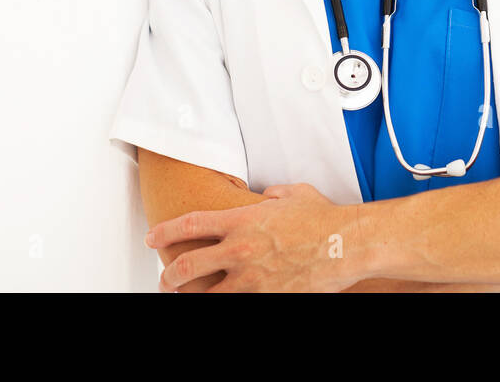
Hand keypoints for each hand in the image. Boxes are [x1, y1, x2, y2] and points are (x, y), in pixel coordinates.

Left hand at [147, 182, 354, 291]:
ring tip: (184, 298)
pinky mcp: (266, 298)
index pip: (190, 225)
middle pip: (187, 265)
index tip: (152, 237)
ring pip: (204, 295)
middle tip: (164, 279)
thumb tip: (266, 195)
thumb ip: (272, 194)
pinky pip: (235, 305)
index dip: (165, 232)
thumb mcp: (294, 194)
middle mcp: (240, 250)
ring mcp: (251, 279)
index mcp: (243, 221)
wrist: (346, 244)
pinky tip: (220, 301)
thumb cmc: (325, 218)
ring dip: (189, 297)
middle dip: (168, 275)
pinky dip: (225, 302)